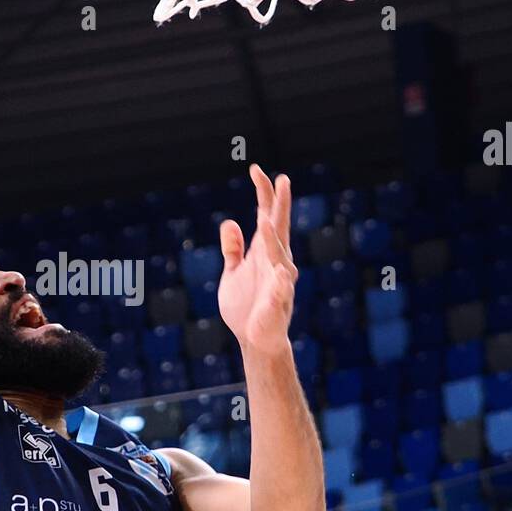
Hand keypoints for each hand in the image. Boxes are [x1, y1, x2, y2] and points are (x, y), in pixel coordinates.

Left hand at [218, 165, 296, 354]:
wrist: (255, 340)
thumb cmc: (245, 306)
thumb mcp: (233, 273)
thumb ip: (233, 249)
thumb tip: (230, 222)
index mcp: (264, 252)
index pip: (266, 216)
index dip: (264, 194)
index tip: (257, 170)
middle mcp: (275, 261)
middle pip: (278, 228)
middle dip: (278, 205)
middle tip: (281, 179)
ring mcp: (279, 281)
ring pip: (278, 255)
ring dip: (271, 238)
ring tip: (263, 219)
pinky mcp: (277, 303)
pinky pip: (280, 290)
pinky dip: (280, 282)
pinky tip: (280, 272)